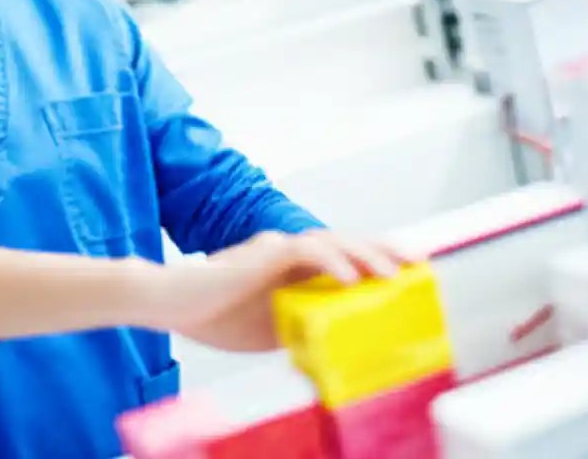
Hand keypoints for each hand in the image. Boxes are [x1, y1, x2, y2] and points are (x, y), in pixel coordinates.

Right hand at [148, 230, 411, 352]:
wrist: (169, 301)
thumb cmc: (211, 314)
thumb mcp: (267, 329)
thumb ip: (298, 327)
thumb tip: (330, 345)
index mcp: (292, 267)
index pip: (343, 258)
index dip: (376, 261)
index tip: (408, 274)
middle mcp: (288, 251)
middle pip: (346, 242)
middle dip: (384, 251)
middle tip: (418, 264)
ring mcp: (276, 250)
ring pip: (331, 242)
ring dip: (366, 256)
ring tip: (393, 273)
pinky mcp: (262, 254)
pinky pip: (304, 253)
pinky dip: (331, 263)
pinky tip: (352, 278)